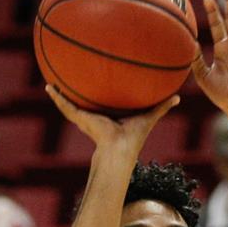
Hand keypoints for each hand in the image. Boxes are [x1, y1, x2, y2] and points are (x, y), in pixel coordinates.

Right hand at [46, 85, 180, 154]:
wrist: (120, 149)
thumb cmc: (133, 138)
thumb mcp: (148, 116)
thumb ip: (161, 106)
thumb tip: (178, 97)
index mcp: (107, 116)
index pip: (102, 102)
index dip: (98, 93)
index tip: (95, 82)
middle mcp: (94, 116)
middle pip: (83, 102)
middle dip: (75, 92)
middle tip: (69, 77)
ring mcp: (84, 117)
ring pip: (69, 104)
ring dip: (59, 94)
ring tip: (50, 82)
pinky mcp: (79, 117)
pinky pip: (65, 106)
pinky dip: (57, 98)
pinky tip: (48, 87)